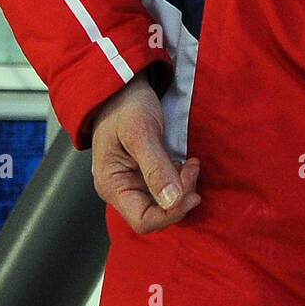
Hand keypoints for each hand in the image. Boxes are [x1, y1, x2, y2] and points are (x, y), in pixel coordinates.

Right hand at [91, 72, 199, 233]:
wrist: (123, 84)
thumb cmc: (126, 105)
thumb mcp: (141, 132)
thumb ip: (156, 167)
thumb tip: (172, 201)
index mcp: (112, 185)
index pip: (143, 221)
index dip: (171, 213)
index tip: (192, 193)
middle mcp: (122, 188)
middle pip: (156, 212)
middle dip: (180, 196)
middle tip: (192, 167)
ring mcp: (134, 180)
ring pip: (164, 201)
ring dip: (183, 186)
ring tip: (191, 162)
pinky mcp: (146, 172)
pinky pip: (167, 186)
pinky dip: (180, 178)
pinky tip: (186, 162)